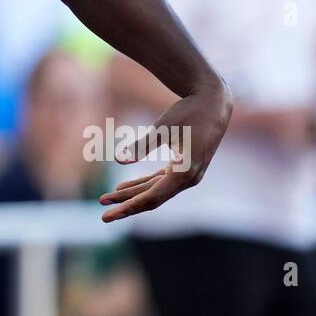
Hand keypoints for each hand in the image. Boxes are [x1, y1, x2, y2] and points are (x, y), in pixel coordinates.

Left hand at [99, 82, 231, 222]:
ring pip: (155, 190)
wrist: (213, 103)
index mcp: (185, 173)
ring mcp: (188, 175)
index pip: (151, 198)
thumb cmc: (189, 112)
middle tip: (102, 210)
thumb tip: (118, 160)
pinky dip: (143, 184)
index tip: (106, 213)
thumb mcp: (162, 127)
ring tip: (107, 197)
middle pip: (152, 198)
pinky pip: (160, 181)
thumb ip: (141, 145)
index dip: (127, 207)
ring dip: (132, 194)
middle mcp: (189, 179)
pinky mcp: (185, 167)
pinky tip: (124, 186)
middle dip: (126, 203)